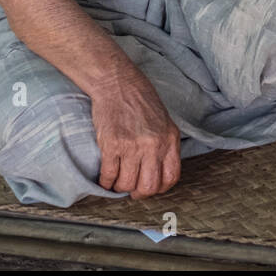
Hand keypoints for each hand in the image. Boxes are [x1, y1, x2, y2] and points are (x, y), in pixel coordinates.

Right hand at [89, 61, 181, 197]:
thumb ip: (164, 143)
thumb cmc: (139, 98)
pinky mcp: (112, 145)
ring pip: (127, 184)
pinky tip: (105, 178)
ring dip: (120, 187)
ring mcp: (132, 146)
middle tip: (132, 190)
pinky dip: (105, 182)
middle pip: (149, 186)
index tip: (151, 188)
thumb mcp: (163, 120)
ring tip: (117, 182)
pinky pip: (109, 175)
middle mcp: (154, 145)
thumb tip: (159, 169)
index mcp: (169, 139)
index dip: (159, 188)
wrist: (117, 83)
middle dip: (139, 193)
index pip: (171, 177)